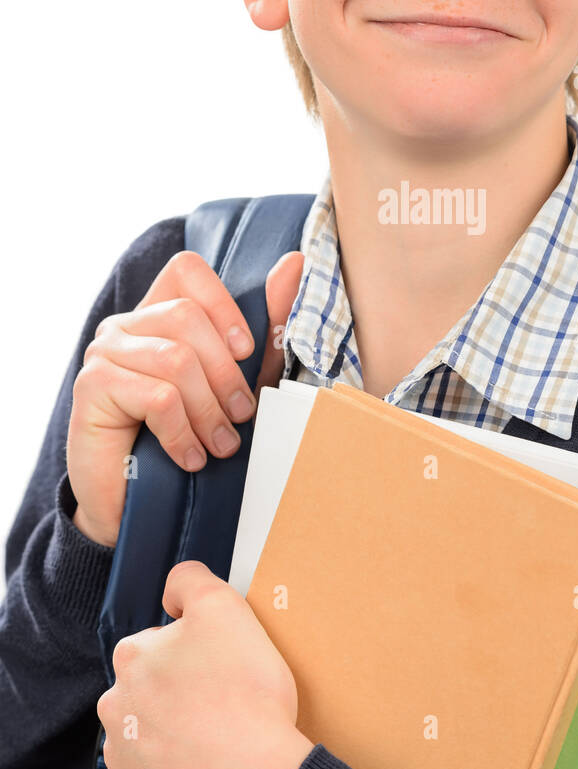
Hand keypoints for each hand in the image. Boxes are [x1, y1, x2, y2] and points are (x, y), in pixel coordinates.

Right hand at [67, 246, 303, 546]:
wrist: (139, 506)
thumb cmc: (193, 438)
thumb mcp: (241, 381)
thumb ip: (266, 326)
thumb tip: (294, 262)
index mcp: (158, 314)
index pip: (187, 270)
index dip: (224, 305)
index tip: (247, 352)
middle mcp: (125, 325)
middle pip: (187, 317)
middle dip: (226, 373)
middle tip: (242, 416)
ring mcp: (103, 353)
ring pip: (175, 359)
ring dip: (209, 410)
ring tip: (221, 445)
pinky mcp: (91, 388)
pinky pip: (157, 397)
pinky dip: (184, 432)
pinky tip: (190, 458)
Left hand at [97, 561, 314, 768]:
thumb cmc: (243, 695)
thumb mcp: (225, 607)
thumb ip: (190, 581)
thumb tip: (173, 588)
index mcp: (133, 657)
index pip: (156, 643)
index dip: (192, 651)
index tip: (219, 667)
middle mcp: (115, 705)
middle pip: (146, 690)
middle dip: (176, 694)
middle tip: (221, 703)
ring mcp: (120, 756)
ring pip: (143, 736)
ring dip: (171, 735)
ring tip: (216, 740)